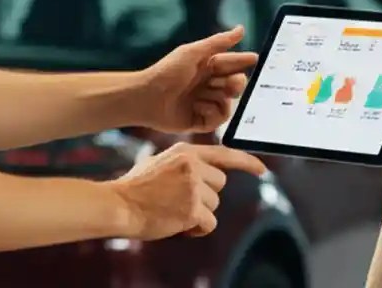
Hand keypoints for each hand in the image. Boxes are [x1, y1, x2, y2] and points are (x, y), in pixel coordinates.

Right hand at [107, 143, 266, 239]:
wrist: (120, 204)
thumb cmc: (136, 188)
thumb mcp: (161, 162)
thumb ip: (184, 163)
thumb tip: (203, 172)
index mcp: (186, 152)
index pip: (225, 154)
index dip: (246, 162)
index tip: (262, 170)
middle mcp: (193, 165)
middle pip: (220, 184)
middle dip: (205, 195)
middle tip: (179, 201)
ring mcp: (194, 186)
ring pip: (214, 204)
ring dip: (199, 213)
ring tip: (173, 211)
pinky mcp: (193, 208)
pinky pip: (209, 223)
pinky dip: (197, 229)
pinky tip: (178, 225)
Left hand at [136, 26, 256, 133]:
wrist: (146, 97)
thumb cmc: (167, 71)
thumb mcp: (194, 53)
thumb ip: (219, 42)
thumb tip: (241, 29)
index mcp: (207, 66)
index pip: (231, 63)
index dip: (243, 61)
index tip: (256, 58)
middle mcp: (207, 84)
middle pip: (234, 84)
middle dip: (235, 84)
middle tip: (233, 83)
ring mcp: (204, 103)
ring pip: (228, 103)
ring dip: (217, 98)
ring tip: (201, 97)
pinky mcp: (199, 121)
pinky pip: (218, 119)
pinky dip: (212, 114)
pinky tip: (199, 108)